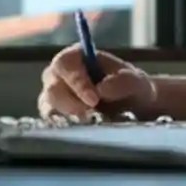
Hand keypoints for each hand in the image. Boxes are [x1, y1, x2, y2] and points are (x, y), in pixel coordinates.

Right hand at [38, 45, 156, 118]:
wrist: (134, 108)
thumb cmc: (131, 88)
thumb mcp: (136, 81)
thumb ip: (122, 81)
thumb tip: (101, 89)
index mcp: (77, 56)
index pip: (65, 63)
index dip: (76, 81)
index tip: (94, 100)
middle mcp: (60, 74)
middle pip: (52, 87)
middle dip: (71, 103)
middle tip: (92, 114)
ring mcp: (55, 95)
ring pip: (49, 107)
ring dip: (70, 116)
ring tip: (91, 121)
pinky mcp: (54, 115)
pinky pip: (51, 122)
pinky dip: (65, 127)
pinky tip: (83, 129)